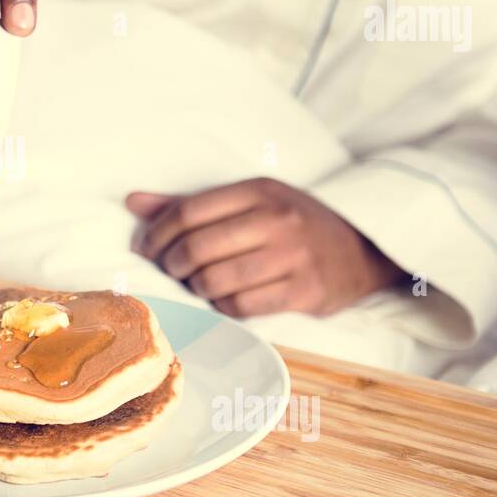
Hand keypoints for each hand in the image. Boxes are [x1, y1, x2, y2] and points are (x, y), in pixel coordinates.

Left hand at [125, 178, 405, 317]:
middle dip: (170, 264)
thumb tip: (133, 202)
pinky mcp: (305, 292)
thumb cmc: (293, 223)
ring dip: (196, 288)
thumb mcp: (249, 200)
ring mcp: (293, 257)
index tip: (145, 248)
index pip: (187, 212)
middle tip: (170, 270)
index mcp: (258, 191)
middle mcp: (277, 220)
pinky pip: (240, 306)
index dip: (155, 234)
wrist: (363, 248)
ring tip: (199, 283)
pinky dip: (222, 306)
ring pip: (215, 281)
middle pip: (196, 248)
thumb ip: (190, 203)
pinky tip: (223, 298)